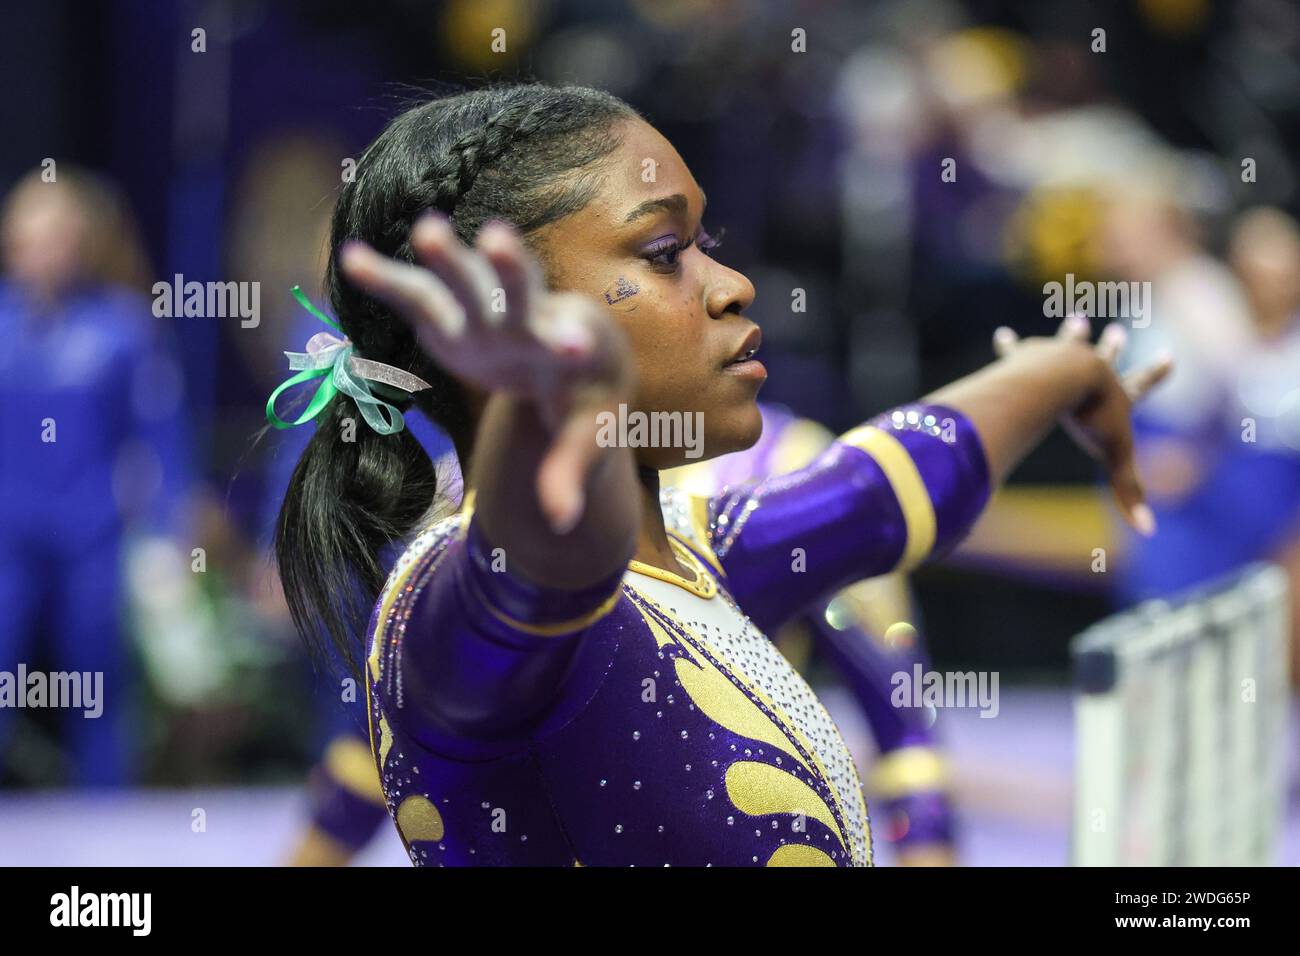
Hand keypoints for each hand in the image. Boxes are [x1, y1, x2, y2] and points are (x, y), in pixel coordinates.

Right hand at [339, 213, 634, 531]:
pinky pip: (417, 295)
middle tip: (500, 239)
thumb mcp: (585, 439)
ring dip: (448, 257)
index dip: (570, 345)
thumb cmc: (587, 399)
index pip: (572, 344)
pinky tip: (351, 258)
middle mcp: (529, 319)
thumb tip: (561, 523)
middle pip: (519, 290)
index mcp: (571, 345)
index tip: (574, 345)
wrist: (578, 355)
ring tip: (427, 230)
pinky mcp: (453, 318)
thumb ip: (567, 476)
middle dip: (509, 267)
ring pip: (468, 279)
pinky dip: (387, 278)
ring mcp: (488, 313)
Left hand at [992, 315, 1173, 535]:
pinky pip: (1017, 349)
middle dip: (1113, 346)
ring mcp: (1060, 359)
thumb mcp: (1115, 457)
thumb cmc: (1091, 416)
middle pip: (1105, 357)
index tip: (1170, 357)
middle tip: (1117, 331)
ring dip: (1071, 334)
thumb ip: (1127, 492)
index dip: (1157, 373)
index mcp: (1114, 391)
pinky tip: (1001, 335)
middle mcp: (1090, 370)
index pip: (1143, 383)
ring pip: (1068, 344)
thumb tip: (1148, 531)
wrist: (1062, 379)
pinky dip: (1009, 344)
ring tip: (1075, 321)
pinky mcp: (1030, 356)